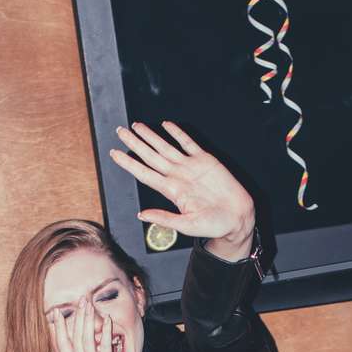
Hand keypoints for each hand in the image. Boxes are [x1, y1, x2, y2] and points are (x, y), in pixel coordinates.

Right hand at [49, 298, 129, 351]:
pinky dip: (105, 331)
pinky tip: (106, 319)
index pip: (61, 344)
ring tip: (89, 304)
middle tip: (79, 300)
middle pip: (74, 336)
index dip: (58, 327)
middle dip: (75, 317)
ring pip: (86, 337)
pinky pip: (104, 345)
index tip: (56, 313)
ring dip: (87, 319)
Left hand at [110, 121, 254, 247]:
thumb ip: (165, 219)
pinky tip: (167, 125)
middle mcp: (178, 176)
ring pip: (165, 147)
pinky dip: (178, 133)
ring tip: (137, 126)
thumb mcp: (188, 225)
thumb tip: (142, 215)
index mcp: (172, 191)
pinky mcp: (205, 160)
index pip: (144, 173)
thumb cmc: (215, 225)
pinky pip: (188, 143)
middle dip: (135, 143)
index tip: (114, 153)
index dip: (128, 163)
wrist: (237, 218)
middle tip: (120, 131)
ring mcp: (190, 167)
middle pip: (151, 156)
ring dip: (151, 136)